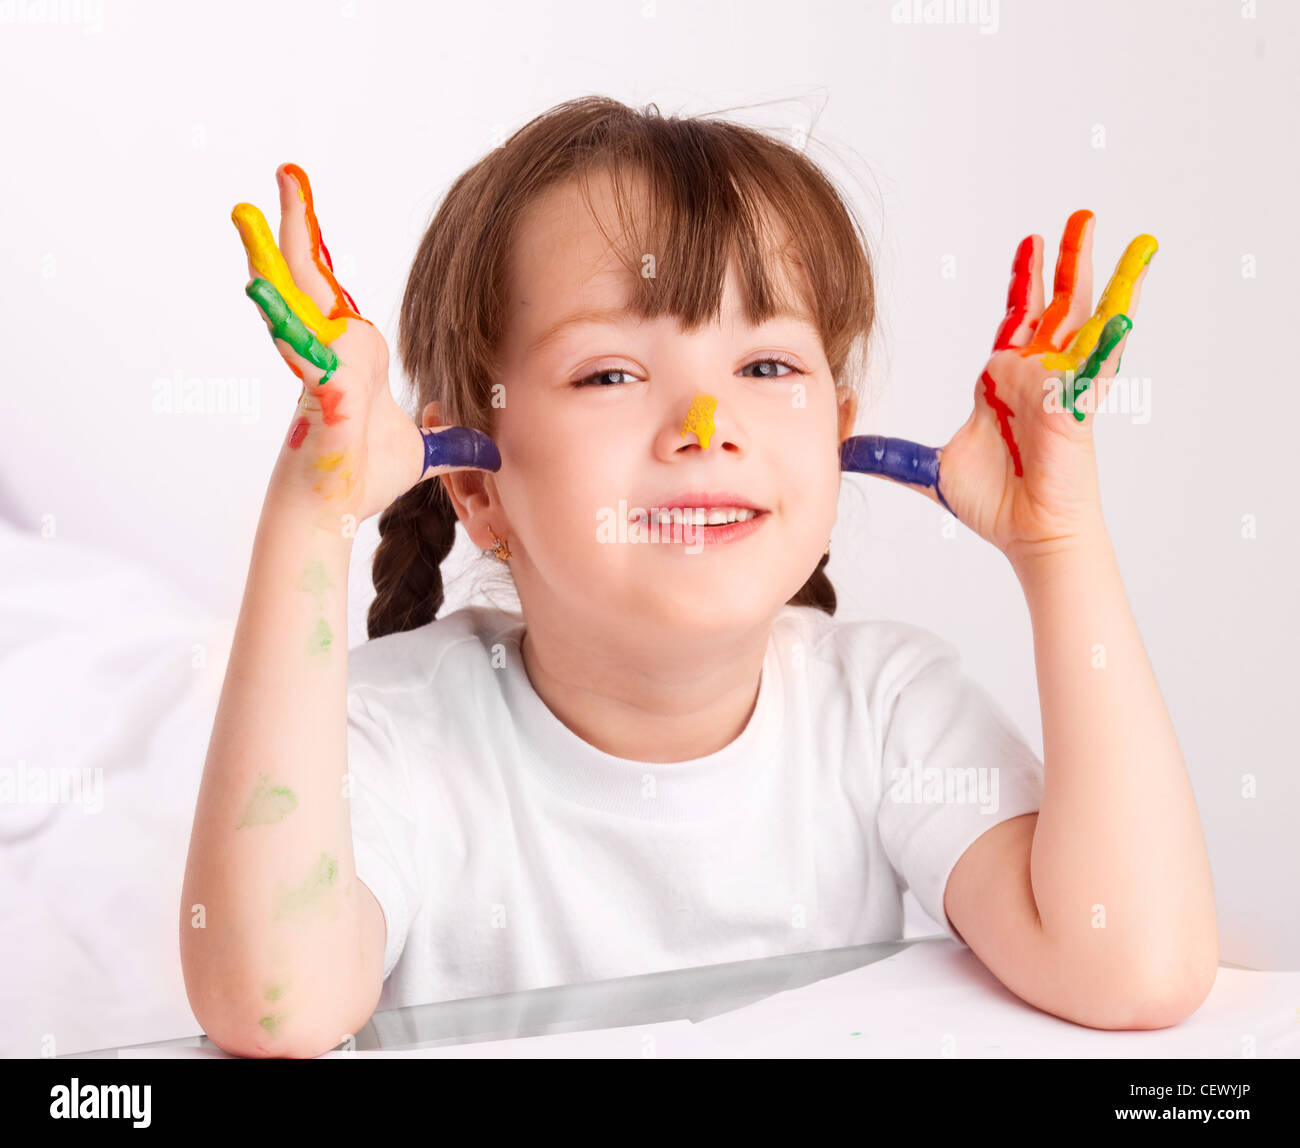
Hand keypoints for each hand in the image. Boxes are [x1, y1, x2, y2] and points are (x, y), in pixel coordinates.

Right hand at [231, 163, 499, 526]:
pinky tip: (259, 285)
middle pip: (311, 275)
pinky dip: (283, 319)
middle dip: (298, 223)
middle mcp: (333, 347)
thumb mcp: (421, 452)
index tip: (307, 214)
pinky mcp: (319, 389)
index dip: (320, 249)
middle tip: (287, 171)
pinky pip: (301, 348)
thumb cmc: (364, 473)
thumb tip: (488, 449)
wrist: (336, 504)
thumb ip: (451, 443)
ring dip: (271, 255)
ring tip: (247, 212)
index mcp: (355, 351)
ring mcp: (321, 364)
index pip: (334, 288)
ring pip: (292, 299)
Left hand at [841, 209, 1154, 563]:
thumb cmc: (992, 502)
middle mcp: (1037, 375)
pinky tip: (1125, 301)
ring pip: (1088, 319)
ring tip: (1130, 241)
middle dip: (1067, 261)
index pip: (1017, 317)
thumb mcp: (927, 470)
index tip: (1029, 246)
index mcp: (1004, 380)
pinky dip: (1114, 330)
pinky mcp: (1076, 403)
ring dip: (1105, 278)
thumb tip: (847, 454)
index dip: (1024, 281)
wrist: (1025, 531)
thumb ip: (890, 455)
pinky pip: (1100, 360)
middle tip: (1079, 218)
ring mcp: (1061, 385)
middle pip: (1057, 304)